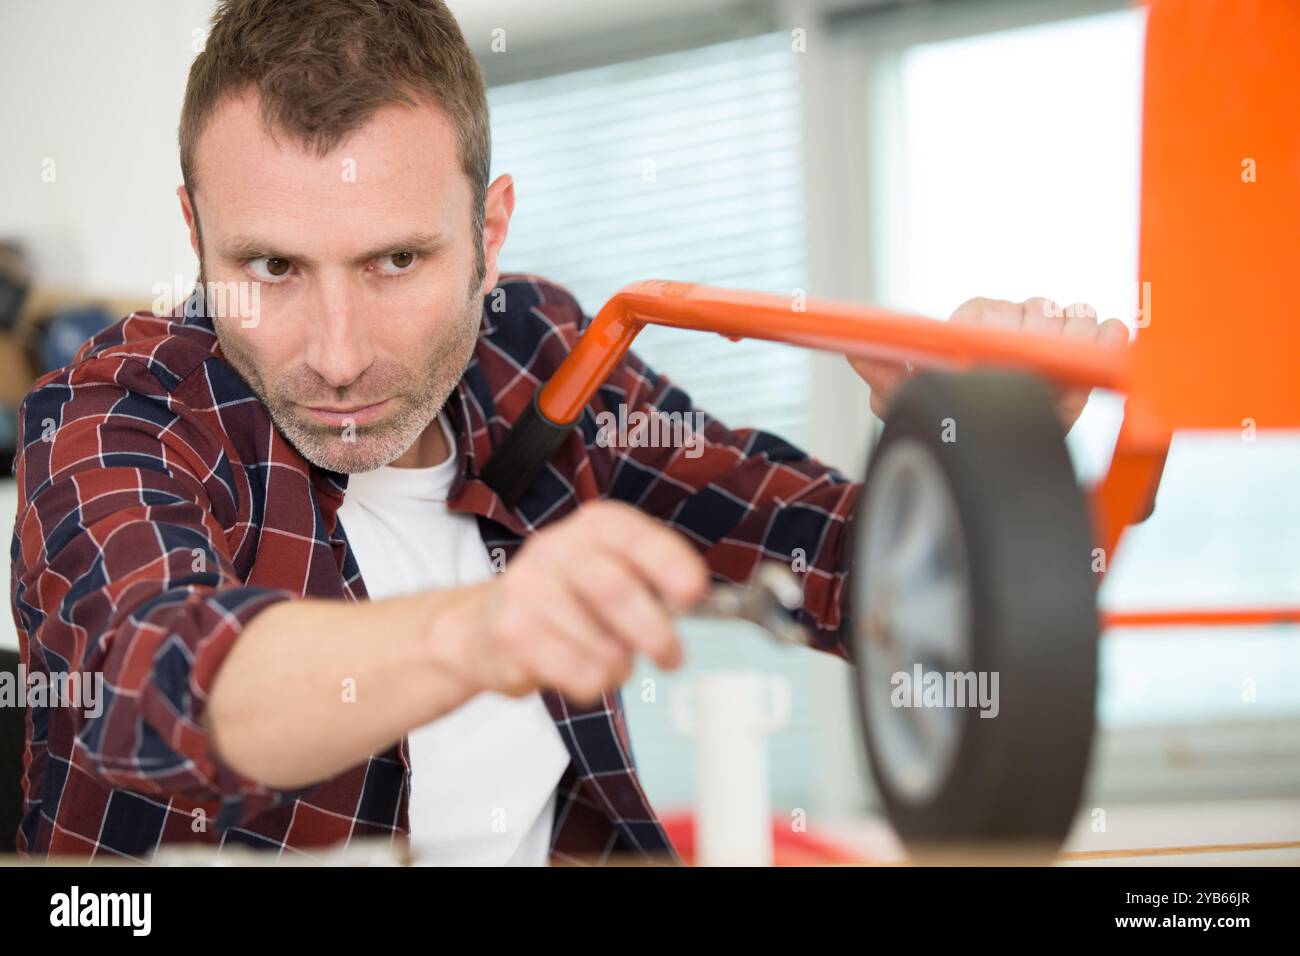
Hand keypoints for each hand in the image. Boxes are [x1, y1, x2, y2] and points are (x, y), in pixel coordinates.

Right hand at [439, 500, 709, 706]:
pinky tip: (580, 671)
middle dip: (656, 633)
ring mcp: (528, 590)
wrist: (480, 627)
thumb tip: (703, 605)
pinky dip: (596, 685)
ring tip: (609, 660)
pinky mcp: (513, 636)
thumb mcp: (607, 570)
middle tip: (672, 657)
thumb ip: (651, 580)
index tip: (694, 594)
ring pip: (604, 646)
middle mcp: (555, 549)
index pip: (634, 536)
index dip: (669, 563)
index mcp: (593, 527)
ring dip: (621, 667)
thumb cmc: (564, 601)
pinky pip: (581, 674)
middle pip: (616, 591)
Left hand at [849, 297, 1129, 432]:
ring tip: (1052, 384)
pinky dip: (1105, 343)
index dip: (995, 335)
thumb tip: (854, 352)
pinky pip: (1109, 330)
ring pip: (1074, 316)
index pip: (989, 311)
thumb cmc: (955, 413)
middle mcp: (1017, 318)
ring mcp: (1057, 329)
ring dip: (1068, 348)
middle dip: (1032, 346)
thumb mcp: (918, 398)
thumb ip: (888, 376)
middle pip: (1036, 309)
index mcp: (976, 319)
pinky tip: (1086, 370)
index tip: (998, 360)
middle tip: (1024, 380)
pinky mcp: (1094, 344)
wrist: (999, 444)